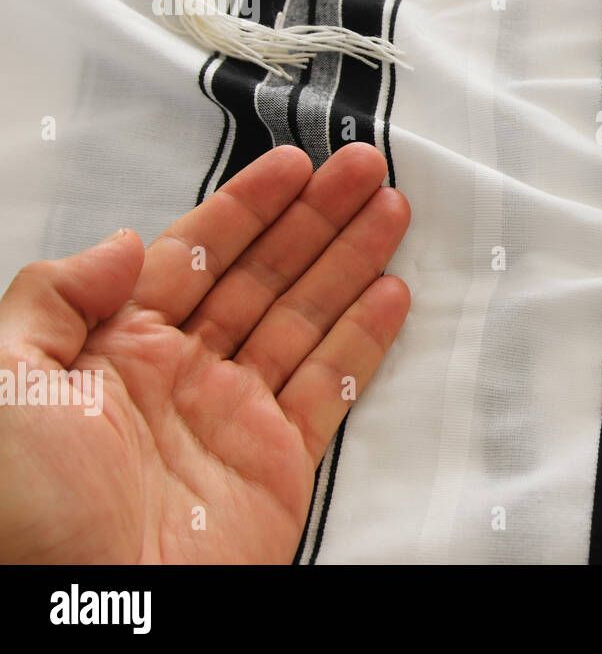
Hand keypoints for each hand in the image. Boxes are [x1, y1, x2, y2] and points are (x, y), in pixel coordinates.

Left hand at [0, 143, 410, 562]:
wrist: (86, 616)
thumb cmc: (23, 510)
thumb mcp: (1, 383)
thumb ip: (54, 297)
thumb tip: (130, 242)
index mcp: (115, 347)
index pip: (195, 255)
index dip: (248, 206)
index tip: (293, 164)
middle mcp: (182, 372)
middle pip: (264, 275)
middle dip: (316, 218)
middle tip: (363, 166)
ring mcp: (235, 416)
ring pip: (305, 318)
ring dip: (350, 261)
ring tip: (392, 208)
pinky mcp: (279, 463)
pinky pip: (331, 388)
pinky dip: (366, 340)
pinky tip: (392, 292)